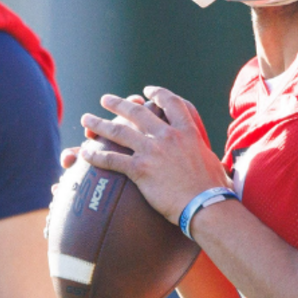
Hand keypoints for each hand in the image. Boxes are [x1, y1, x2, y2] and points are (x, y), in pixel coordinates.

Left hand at [78, 86, 230, 223]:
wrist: (207, 205)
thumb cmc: (214, 189)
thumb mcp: (212, 159)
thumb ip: (201, 150)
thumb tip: (203, 154)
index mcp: (187, 131)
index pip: (170, 103)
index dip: (157, 94)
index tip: (145, 92)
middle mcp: (168, 136)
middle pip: (137, 112)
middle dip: (118, 104)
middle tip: (105, 100)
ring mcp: (153, 151)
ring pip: (118, 132)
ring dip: (98, 124)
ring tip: (86, 120)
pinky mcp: (141, 170)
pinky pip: (112, 159)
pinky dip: (95, 155)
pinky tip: (84, 153)